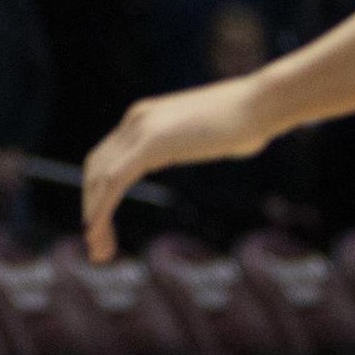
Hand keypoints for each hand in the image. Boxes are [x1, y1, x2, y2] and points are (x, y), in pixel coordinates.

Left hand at [84, 77, 273, 261]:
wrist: (263, 104)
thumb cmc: (245, 121)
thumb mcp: (203, 135)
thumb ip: (185, 143)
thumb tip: (187, 149)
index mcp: (144, 118)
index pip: (106, 159)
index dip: (98, 194)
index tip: (103, 227)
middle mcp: (135, 120)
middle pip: (95, 169)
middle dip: (91, 208)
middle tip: (96, 247)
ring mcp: (141, 128)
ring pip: (100, 177)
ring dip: (94, 215)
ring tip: (99, 250)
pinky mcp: (152, 142)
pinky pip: (115, 179)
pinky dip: (101, 207)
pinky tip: (98, 230)